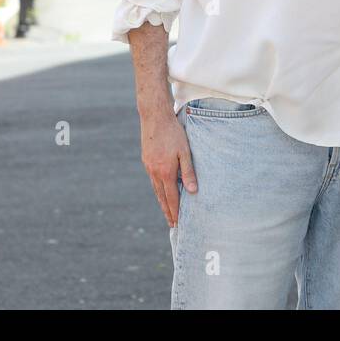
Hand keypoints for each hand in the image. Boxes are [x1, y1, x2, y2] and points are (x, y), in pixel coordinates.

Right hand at [139, 110, 196, 227]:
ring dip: (162, 201)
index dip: (175, 211)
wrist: (154, 116)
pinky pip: (153, 180)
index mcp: (165, 172)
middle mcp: (154, 172)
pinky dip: (158, 189)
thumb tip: (193, 191)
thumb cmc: (173, 132)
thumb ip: (188, 172)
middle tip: (172, 224)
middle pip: (161, 197)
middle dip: (167, 211)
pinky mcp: (146, 160)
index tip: (177, 223)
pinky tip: (161, 190)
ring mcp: (148, 166)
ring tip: (167, 211)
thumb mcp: (185, 151)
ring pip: (156, 189)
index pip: (171, 197)